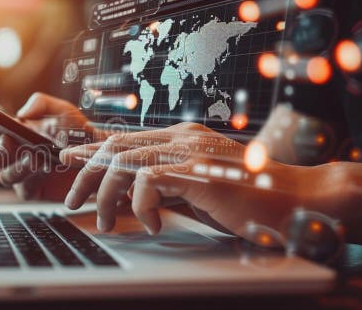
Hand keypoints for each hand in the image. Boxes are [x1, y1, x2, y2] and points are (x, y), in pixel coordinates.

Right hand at [0, 93, 88, 199]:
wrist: (98, 155)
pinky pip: (23, 189)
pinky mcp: (32, 190)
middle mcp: (10, 154)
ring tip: (35, 156)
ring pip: (3, 175)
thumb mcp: (62, 110)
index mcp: (8, 132)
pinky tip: (45, 168)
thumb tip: (22, 113)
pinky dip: (32, 178)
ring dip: (17, 165)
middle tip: (8, 142)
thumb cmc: (77, 131)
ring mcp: (19, 173)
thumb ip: (41, 103)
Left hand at [60, 122, 307, 242]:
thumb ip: (167, 183)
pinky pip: (149, 180)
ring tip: (104, 220)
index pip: (125, 138)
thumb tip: (131, 193)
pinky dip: (140, 204)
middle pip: (115, 147)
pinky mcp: (198, 171)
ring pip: (125, 163)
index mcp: (181, 137)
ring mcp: (190, 151)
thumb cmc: (248, 198)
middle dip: (86, 173)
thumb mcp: (197, 188)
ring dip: (106, 194)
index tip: (68, 159)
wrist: (293, 200)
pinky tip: (149, 224)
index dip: (91, 149)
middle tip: (72, 200)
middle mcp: (182, 137)